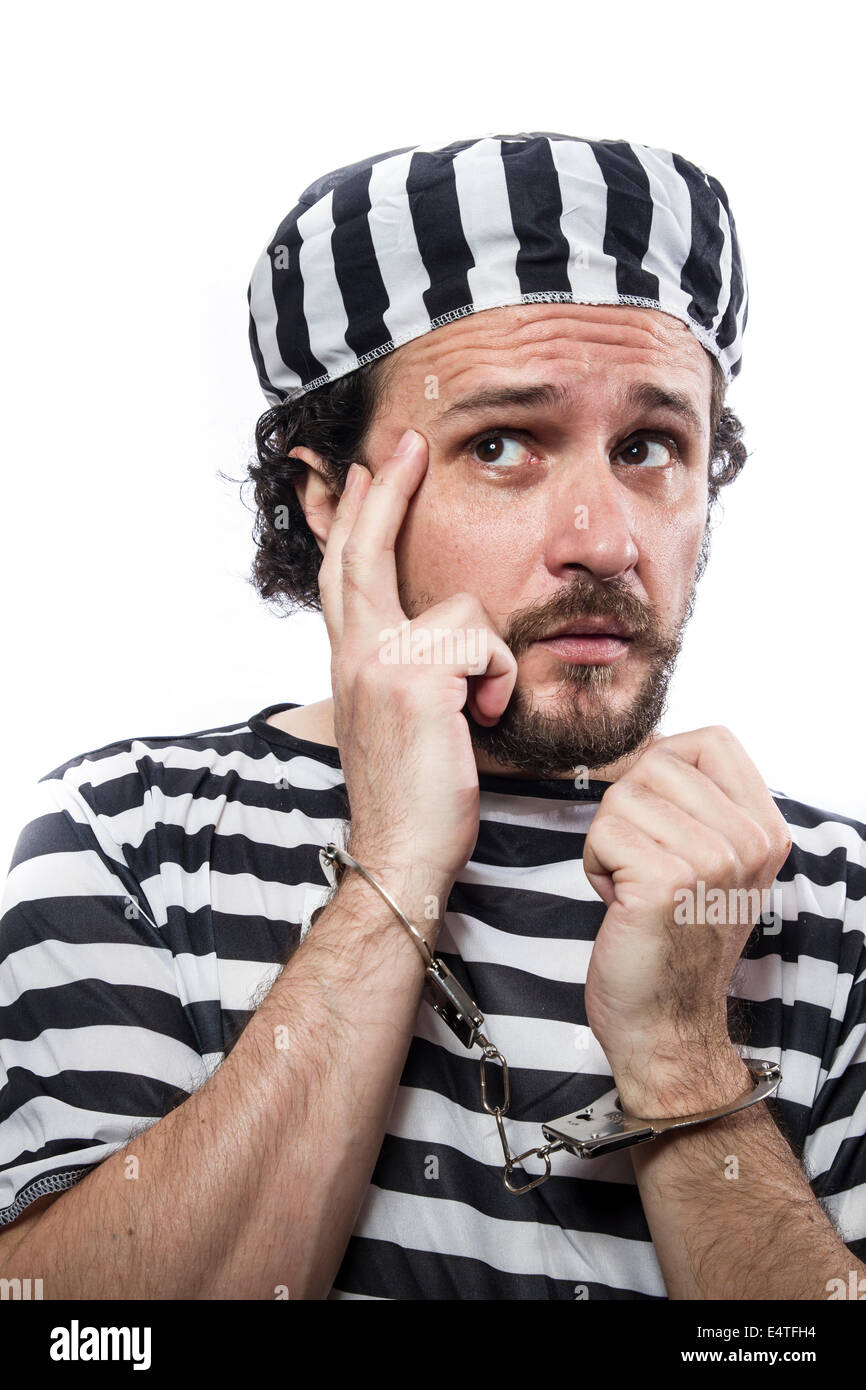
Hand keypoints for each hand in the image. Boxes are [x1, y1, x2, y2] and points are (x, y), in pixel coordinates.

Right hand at [318, 429, 518, 916]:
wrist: (401, 852)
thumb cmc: (415, 795)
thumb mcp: (401, 719)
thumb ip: (410, 669)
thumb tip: (444, 637)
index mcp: (350, 661)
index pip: (344, 572)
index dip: (353, 519)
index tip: (363, 473)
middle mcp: (354, 653)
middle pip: (364, 550)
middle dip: (387, 490)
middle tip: (408, 443)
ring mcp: (380, 662)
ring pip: (462, 609)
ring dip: (490, 662)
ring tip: (478, 711)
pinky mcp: (417, 678)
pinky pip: (487, 645)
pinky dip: (501, 684)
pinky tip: (484, 722)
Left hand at [582, 727, 791, 1110]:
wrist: (667, 1024)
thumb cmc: (673, 939)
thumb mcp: (715, 865)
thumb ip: (702, 805)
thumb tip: (655, 748)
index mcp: (765, 831)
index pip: (711, 740)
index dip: (666, 765)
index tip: (660, 818)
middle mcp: (748, 843)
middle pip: (657, 762)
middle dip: (628, 811)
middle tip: (643, 866)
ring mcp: (711, 862)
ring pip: (622, 797)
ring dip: (608, 843)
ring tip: (633, 889)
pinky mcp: (666, 883)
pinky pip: (602, 834)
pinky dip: (595, 867)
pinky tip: (619, 905)